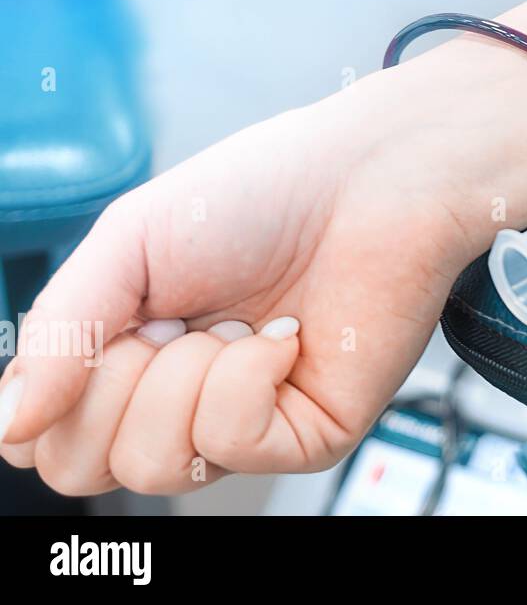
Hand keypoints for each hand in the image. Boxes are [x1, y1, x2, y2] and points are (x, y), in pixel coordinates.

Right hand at [0, 73, 476, 494]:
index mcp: (127, 356)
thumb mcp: (127, 244)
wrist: (370, 177)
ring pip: (154, 469)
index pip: (44, 438)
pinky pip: (233, 445)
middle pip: (82, 468)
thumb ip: (58, 334)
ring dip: (184, 376)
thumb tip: (7, 427)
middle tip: (172, 320)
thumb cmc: (263, 193)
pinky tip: (283, 337)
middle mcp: (179, 400)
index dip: (51, 395)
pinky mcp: (306, 435)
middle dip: (112, 384)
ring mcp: (244, 423)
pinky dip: (247, 378)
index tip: (106, 326)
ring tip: (235, 320)